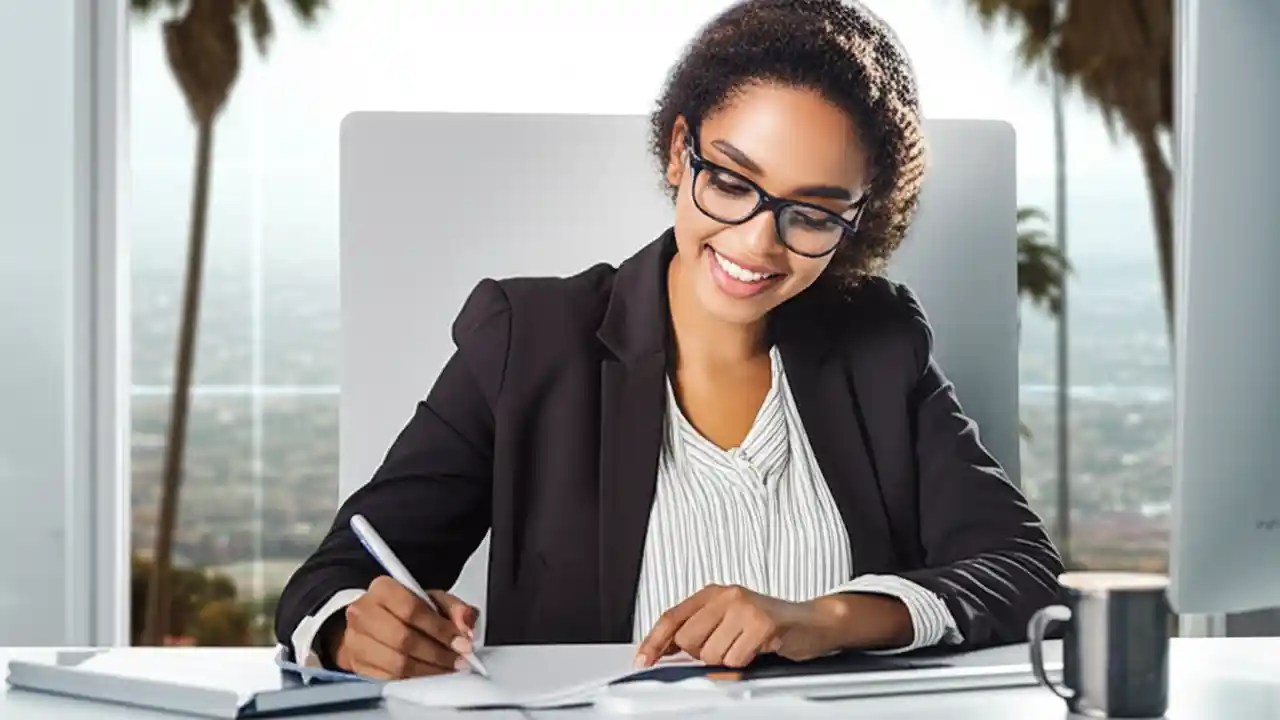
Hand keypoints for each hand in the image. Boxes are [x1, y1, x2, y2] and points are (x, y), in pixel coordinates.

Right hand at [328, 576, 479, 679]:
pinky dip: (414, 679)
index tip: (462, 642)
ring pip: (396, 662)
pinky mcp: (357, 664)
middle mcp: (363, 613)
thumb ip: (454, 608)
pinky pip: (389, 678)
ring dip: (428, 669)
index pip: (412, 610)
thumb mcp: (432, 599)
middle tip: (458, 660)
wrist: (371, 623)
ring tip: (448, 670)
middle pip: (403, 639)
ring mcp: (355, 640)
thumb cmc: (404, 609)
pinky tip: (431, 676)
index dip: (440, 629)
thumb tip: (466, 624)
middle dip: (437, 653)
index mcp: (383, 589)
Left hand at [634, 584, 839, 668]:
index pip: (672, 617)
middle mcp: (726, 596)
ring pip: (710, 654)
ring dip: (726, 660)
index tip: (643, 660)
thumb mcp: (729, 620)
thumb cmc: (770, 623)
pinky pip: (735, 658)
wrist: (812, 622)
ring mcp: (745, 608)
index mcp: (714, 593)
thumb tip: (664, 649)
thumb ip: (698, 630)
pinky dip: (744, 662)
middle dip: (703, 654)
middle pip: (688, 640)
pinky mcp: (762, 624)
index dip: (654, 641)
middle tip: (727, 647)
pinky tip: (756, 650)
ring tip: (744, 647)